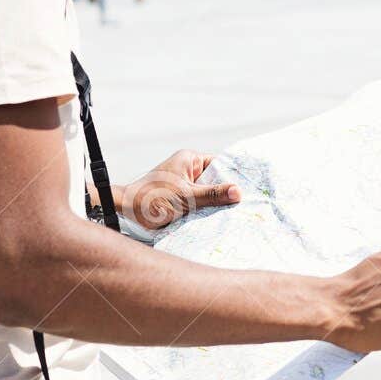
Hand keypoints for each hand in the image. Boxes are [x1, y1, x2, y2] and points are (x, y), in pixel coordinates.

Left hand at [119, 150, 239, 230]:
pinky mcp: (183, 200)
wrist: (128, 210)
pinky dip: (208, 211)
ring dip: (217, 204)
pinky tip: (222, 220)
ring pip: (209, 194)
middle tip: (248, 204)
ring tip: (239, 214)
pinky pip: (201, 204)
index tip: (252, 186)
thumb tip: (238, 192)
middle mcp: (189, 170)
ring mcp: (186, 185)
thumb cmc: (153, 198)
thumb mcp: (186, 196)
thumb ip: (212, 195)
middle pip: (216, 180)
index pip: (220, 164)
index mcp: (190, 160)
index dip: (234, 175)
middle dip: (227, 192)